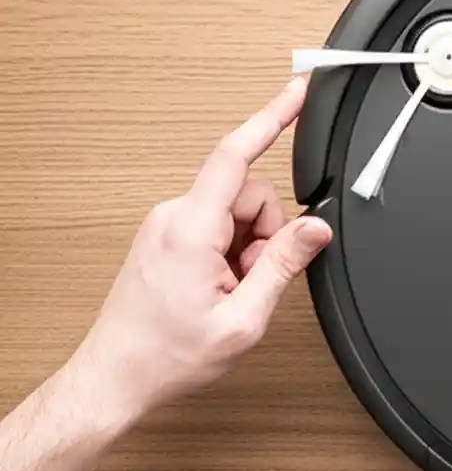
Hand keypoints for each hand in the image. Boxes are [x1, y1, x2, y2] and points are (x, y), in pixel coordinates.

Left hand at [70, 77, 331, 425]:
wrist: (116, 378)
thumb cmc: (167, 356)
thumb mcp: (244, 318)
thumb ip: (284, 265)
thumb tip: (316, 228)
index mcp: (190, 229)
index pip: (237, 155)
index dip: (272, 117)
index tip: (297, 92)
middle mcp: (173, 216)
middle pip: (249, 194)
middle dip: (267, 234)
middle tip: (253, 281)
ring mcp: (165, 225)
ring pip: (236, 212)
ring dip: (248, 249)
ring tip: (231, 291)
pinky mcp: (165, 236)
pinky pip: (216, 226)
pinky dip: (230, 254)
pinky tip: (218, 287)